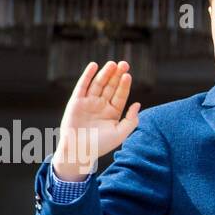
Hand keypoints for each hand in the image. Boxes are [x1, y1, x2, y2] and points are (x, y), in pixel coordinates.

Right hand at [52, 61, 141, 179]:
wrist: (79, 151)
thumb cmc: (101, 145)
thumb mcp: (120, 134)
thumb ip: (131, 120)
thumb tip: (138, 104)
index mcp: (113, 112)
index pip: (120, 95)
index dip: (124, 85)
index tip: (128, 76)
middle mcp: (101, 105)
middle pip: (111, 87)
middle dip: (117, 75)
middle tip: (124, 63)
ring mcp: (89, 102)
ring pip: (98, 84)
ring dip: (105, 73)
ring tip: (112, 63)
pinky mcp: (76, 101)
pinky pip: (82, 86)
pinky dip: (87, 75)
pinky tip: (94, 66)